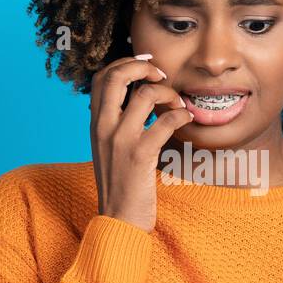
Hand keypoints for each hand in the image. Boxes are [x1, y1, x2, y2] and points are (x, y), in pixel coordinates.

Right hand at [89, 53, 193, 232]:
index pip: (100, 77)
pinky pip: (165, 122)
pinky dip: (181, 115)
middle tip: (161, 77)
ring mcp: (120, 140)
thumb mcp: (107, 148)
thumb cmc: (120, 183)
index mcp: (95, 123)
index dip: (124, 64)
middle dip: (142, 67)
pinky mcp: (140, 155)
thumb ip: (115, 122)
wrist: (119, 218)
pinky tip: (187, 120)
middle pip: (116, 76)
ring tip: (178, 105)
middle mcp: (103, 127)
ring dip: (169, 94)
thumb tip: (136, 96)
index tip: (146, 68)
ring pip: (145, 95)